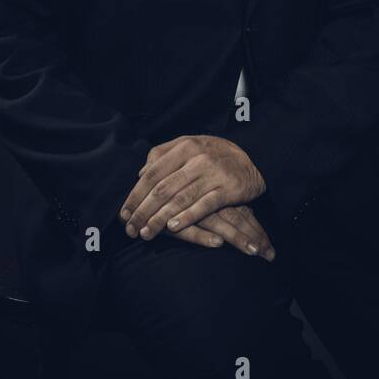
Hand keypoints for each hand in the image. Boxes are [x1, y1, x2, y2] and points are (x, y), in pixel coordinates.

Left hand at [119, 134, 265, 240]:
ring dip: (160, 218)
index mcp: (184, 147)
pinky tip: (173, 227)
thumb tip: (140, 173)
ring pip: (180, 199)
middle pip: (163, 188)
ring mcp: (213, 174)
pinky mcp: (228, 189)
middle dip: (143, 211)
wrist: (254, 157)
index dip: (136, 194)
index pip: (153, 173)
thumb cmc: (215, 154)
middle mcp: (197, 159)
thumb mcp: (190, 145)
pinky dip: (187, 217)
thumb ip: (164, 154)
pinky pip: (204, 205)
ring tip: (146, 233)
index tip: (124, 213)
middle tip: (130, 229)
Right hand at [164, 205, 274, 260]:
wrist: (138, 199)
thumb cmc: (169, 195)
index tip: (271, 249)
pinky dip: (203, 237)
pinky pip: (190, 230)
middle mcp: (207, 202)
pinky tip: (217, 243)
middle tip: (271, 255)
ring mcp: (191, 212)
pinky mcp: (173, 223)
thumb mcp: (193, 199)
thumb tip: (243, 218)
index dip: (257, 228)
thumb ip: (216, 209)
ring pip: (220, 225)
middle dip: (255, 237)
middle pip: (237, 219)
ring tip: (255, 252)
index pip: (242, 211)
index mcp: (214, 196)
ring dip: (238, 239)